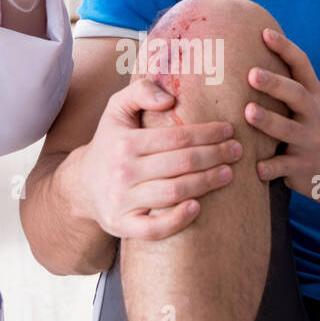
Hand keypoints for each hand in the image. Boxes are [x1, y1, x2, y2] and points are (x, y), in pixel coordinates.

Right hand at [75, 77, 242, 238]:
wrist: (82, 184)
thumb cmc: (110, 143)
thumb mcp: (116, 109)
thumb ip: (141, 91)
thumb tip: (170, 101)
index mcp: (124, 142)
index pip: (176, 137)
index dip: (207, 134)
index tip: (228, 130)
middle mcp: (122, 171)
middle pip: (180, 164)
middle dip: (214, 156)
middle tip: (237, 151)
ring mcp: (121, 201)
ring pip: (173, 193)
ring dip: (206, 183)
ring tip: (229, 173)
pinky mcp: (121, 226)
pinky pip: (154, 229)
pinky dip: (177, 220)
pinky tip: (197, 208)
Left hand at [245, 28, 319, 199]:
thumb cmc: (311, 128)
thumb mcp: (309, 104)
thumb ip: (287, 83)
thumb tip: (252, 47)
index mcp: (314, 95)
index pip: (302, 65)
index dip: (284, 48)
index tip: (264, 32)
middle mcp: (315, 115)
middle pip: (297, 95)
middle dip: (275, 84)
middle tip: (252, 74)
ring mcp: (309, 142)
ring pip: (289, 130)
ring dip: (268, 121)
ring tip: (248, 112)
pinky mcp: (302, 167)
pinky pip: (284, 166)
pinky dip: (270, 167)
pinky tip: (255, 168)